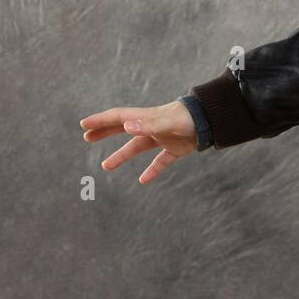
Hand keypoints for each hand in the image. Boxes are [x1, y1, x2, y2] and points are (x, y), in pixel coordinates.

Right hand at [79, 100, 197, 183]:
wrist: (215, 121)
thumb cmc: (192, 118)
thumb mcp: (170, 121)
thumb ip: (150, 124)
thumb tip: (127, 126)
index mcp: (147, 118)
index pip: (118, 117)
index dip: (101, 120)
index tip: (84, 125)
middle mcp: (152, 127)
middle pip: (123, 129)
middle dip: (104, 132)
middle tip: (87, 138)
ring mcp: (164, 137)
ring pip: (138, 147)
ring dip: (122, 155)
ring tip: (105, 166)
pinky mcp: (177, 148)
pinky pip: (160, 161)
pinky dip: (152, 170)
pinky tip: (143, 181)